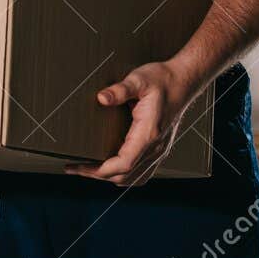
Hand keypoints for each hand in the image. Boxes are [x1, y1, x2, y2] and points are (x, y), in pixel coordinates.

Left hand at [66, 60, 201, 186]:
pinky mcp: (158, 149)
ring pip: (133, 178)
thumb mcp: (139, 79)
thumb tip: (101, 98)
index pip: (124, 164)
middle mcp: (155, 147)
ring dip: (110, 177)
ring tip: (88, 169)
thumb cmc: (162, 80)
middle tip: (74, 167)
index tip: (80, 166)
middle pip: (125, 175)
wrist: (184, 81)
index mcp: (148, 134)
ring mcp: (159, 150)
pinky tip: (112, 170)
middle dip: (97, 175)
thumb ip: (120, 89)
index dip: (101, 170)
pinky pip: (142, 173)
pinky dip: (125, 176)